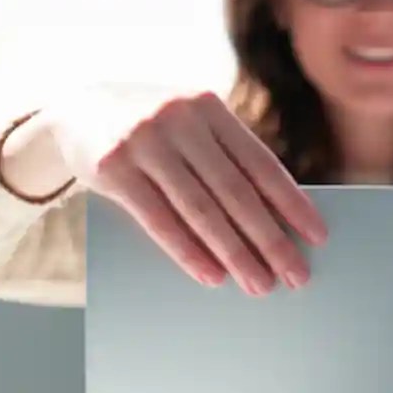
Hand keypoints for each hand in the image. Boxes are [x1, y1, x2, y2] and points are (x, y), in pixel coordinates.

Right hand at [44, 84, 327, 294]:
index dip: (292, 202)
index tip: (318, 237)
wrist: (74, 109)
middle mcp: (179, 118)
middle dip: (270, 238)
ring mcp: (143, 140)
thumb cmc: (153, 132)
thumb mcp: (190, 129)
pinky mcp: (112, 166)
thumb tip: (277, 221)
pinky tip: (212, 275)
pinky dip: (188, 251)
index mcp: (210, 108)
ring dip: (235, 253)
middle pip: (235, 191)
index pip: (261, 163)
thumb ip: (224, 161)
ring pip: (200, 209)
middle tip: (296, 274)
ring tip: (260, 284)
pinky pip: (157, 219)